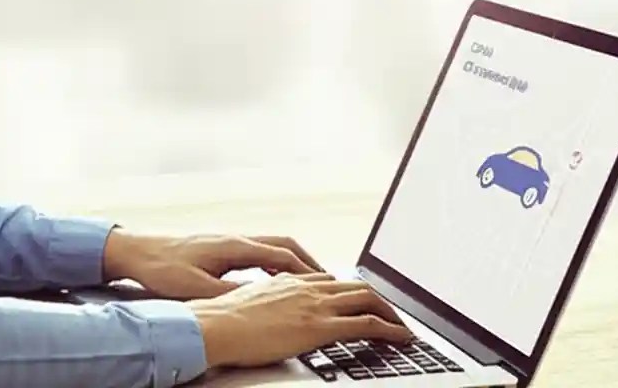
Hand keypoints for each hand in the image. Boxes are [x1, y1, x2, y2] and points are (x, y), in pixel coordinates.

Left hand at [102, 229, 322, 299]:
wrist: (134, 250)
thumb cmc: (160, 266)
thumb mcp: (194, 287)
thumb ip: (228, 295)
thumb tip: (257, 302)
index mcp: (233, 246)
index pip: (282, 255)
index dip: (307, 270)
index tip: (326, 284)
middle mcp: (234, 239)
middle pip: (283, 245)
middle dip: (308, 262)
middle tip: (329, 280)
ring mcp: (227, 242)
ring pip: (271, 247)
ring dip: (293, 262)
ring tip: (310, 281)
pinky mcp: (218, 249)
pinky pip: (257, 252)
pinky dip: (275, 263)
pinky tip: (275, 279)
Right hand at [188, 272, 413, 368]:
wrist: (214, 326)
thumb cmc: (222, 322)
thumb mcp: (249, 307)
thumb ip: (267, 306)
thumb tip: (269, 318)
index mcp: (288, 281)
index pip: (329, 281)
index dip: (348, 292)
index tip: (358, 301)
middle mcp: (306, 287)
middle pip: (355, 285)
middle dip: (377, 299)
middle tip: (391, 314)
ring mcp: (315, 305)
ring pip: (368, 298)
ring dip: (390, 312)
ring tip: (402, 327)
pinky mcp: (321, 326)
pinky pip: (368, 323)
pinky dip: (391, 328)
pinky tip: (401, 337)